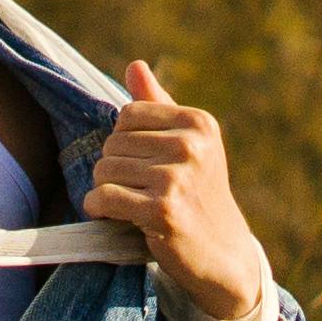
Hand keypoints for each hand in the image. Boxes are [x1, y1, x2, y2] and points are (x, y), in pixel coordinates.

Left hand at [90, 60, 274, 320]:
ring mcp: (177, 178)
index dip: (124, 141)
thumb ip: (158, 106)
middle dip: (114, 168)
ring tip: (128, 203)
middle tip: (135, 190)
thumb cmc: (199, 196)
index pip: (128, 114)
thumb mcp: (188, 146)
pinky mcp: (162, 210)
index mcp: (199, 123)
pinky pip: (105, 197)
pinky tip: (111, 216)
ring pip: (105, 170)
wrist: (223, 254)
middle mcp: (191, 146)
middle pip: (113, 142)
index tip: (140, 164)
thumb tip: (134, 65)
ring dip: (105, 190)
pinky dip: (98, 208)